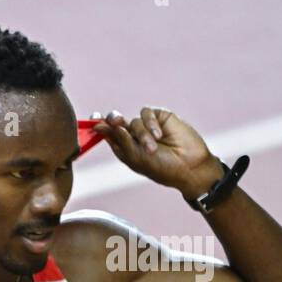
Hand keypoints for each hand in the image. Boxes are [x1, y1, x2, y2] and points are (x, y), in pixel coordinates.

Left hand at [91, 107, 223, 199]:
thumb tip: (101, 124)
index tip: (93, 120)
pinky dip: (151, 124)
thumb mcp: (135, 156)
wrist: (188, 166)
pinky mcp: (161, 117)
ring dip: (142, 135)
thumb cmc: (160, 167)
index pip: (107, 132)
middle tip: (117, 122)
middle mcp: (134, 135)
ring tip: (153, 148)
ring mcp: (147, 126)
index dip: (98, 124)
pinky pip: (148, 113)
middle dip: (113, 120)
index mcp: (124, 146)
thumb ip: (119, 140)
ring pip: (134, 121)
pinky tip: (160, 135)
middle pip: (116, 120)